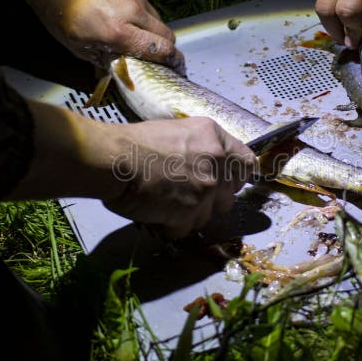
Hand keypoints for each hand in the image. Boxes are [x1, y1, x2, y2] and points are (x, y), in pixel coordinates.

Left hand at [33, 0, 184, 68]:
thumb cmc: (59, 14)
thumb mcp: (78, 47)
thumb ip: (106, 60)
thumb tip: (125, 67)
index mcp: (117, 31)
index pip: (159, 49)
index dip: (171, 61)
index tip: (174, 67)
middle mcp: (131, 12)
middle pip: (167, 35)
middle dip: (166, 48)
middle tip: (160, 57)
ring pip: (160, 20)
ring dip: (155, 33)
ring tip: (139, 38)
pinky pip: (148, 7)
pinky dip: (144, 18)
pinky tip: (128, 21)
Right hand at [107, 117, 255, 238]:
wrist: (115, 159)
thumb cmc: (136, 143)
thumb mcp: (178, 132)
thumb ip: (201, 149)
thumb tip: (208, 165)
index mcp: (214, 138)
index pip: (246, 163)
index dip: (236, 176)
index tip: (227, 182)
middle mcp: (217, 163)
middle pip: (229, 194)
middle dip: (211, 199)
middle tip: (188, 194)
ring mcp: (205, 190)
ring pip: (208, 215)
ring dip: (190, 213)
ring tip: (166, 202)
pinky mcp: (190, 213)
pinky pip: (187, 228)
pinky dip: (173, 225)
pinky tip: (157, 211)